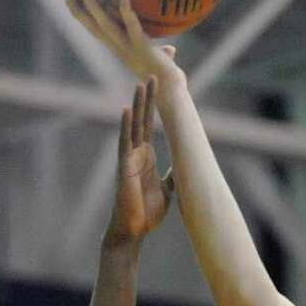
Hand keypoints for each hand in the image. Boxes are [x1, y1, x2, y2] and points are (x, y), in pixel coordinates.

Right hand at [69, 0, 185, 98]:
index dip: (85, 21)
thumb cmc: (165, 75)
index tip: (72, 7)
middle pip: (95, 30)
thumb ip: (162, 53)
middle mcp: (121, 49)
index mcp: (121, 50)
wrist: (171, 89)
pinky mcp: (142, 47)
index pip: (98, 33)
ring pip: (107, 28)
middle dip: (81, 16)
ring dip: (95, 11)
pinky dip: (127, 13)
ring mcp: (129, 48)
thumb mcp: (160, 61)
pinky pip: (133, 27)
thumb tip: (171, 50)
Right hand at [106, 78, 173, 245]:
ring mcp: (129, 158)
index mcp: (147, 156)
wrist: (133, 231)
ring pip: (133, 126)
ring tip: (140, 84)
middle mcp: (136, 152)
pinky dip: (125, 127)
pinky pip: (124, 144)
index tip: (158, 86)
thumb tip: (182, 167)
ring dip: (137, 105)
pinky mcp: (124, 168)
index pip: (150, 124)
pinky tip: (126, 110)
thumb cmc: (146, 212)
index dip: (154, 105)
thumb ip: (172, 175)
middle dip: (148, 97)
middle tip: (153, 74)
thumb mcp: (166, 190)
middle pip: (142, 119)